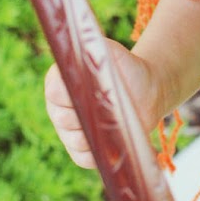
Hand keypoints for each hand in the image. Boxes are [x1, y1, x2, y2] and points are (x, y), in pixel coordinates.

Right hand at [43, 42, 159, 169]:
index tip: (90, 91)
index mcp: (60, 81)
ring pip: (73, 139)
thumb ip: (93, 46)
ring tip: (113, 124)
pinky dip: (97, 154)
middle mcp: (59, 107)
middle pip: (61, 118)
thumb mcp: (110, 52)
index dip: (70, 94)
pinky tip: (111, 145)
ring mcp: (67, 131)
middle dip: (85, 115)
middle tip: (106, 108)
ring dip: (94, 134)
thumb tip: (84, 42)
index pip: (54, 91)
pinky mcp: (81, 150)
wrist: (145, 92)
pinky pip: (83, 158)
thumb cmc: (125, 69)